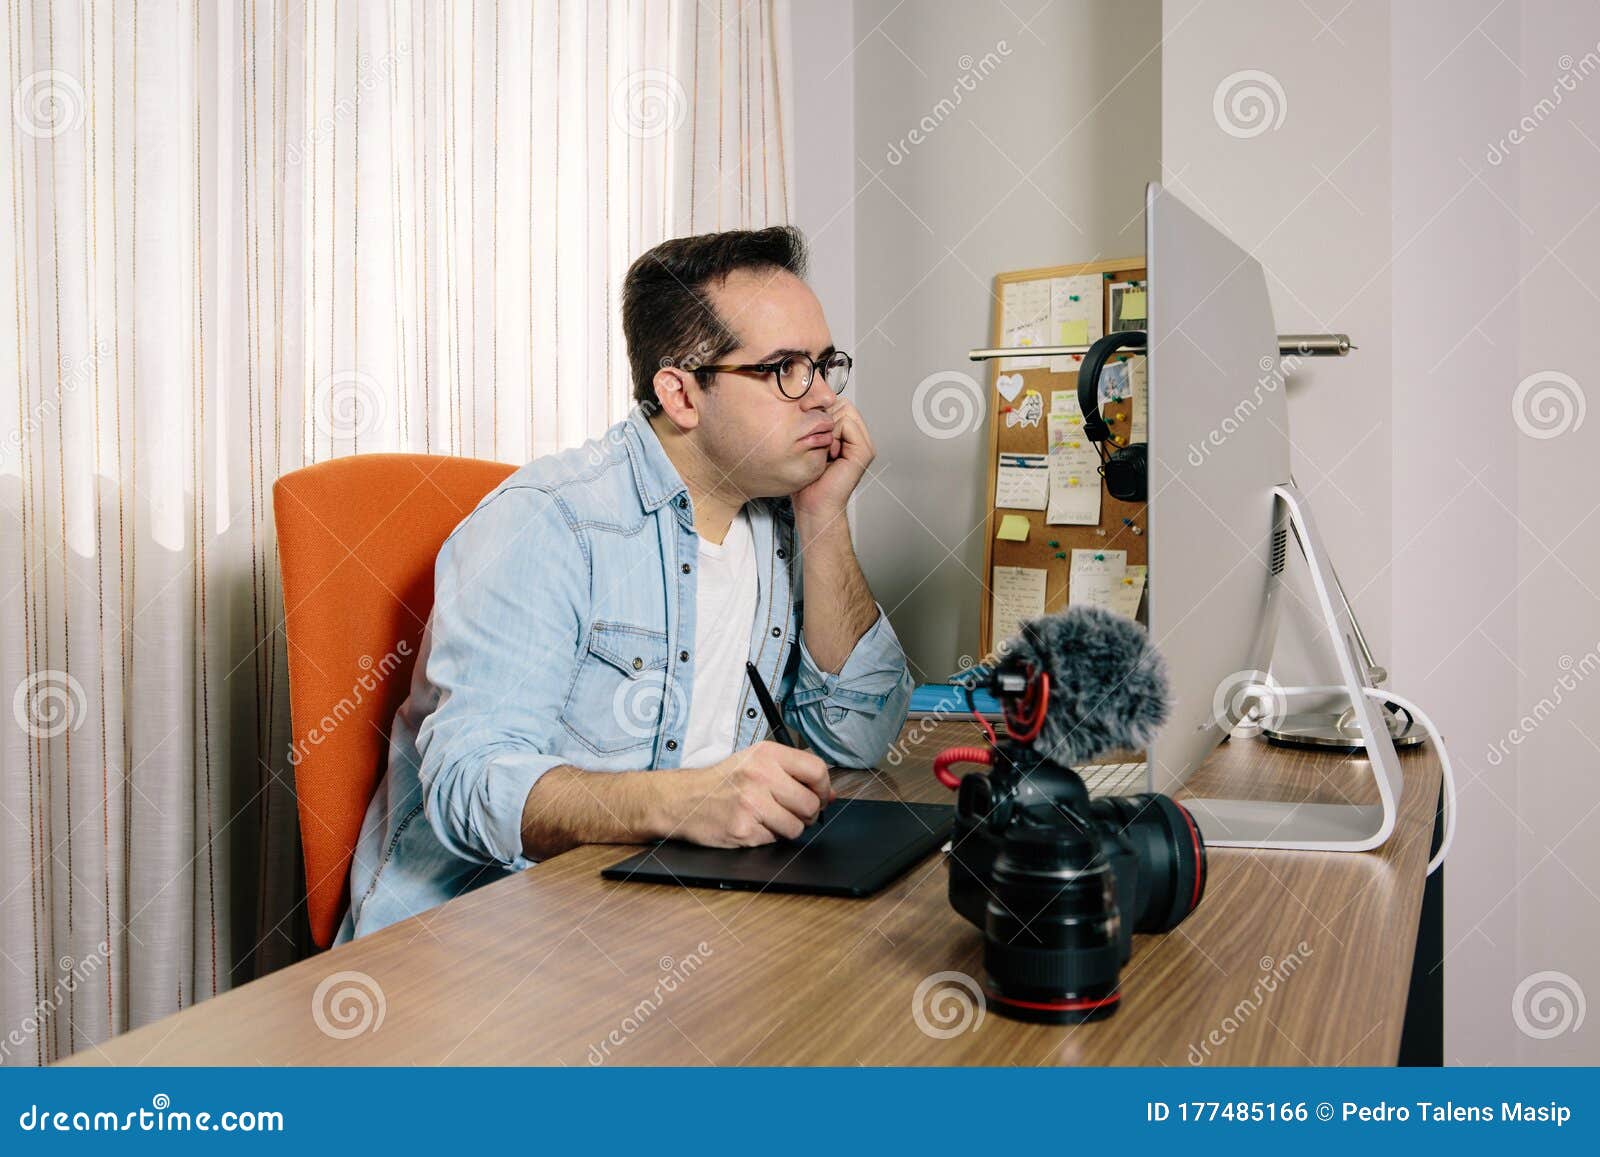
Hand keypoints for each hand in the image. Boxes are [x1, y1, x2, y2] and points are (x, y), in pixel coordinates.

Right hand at [662, 741, 835, 845]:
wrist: (683, 800)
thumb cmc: (722, 782)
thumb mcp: (757, 763)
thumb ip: (795, 774)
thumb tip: (830, 794)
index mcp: (767, 754)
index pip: (817, 770)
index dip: (823, 788)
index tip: (819, 795)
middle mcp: (760, 775)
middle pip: (810, 804)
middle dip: (807, 814)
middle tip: (791, 811)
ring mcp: (752, 803)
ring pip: (797, 827)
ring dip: (788, 828)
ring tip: (769, 818)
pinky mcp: (744, 829)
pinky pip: (775, 840)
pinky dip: (768, 837)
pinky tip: (753, 825)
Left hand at [791, 400, 874, 526]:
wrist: (814, 505)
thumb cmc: (807, 481)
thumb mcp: (808, 444)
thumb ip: (815, 423)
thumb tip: (808, 402)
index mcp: (846, 434)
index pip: (837, 403)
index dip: (820, 409)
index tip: (808, 426)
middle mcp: (857, 437)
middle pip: (842, 403)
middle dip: (824, 417)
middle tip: (817, 442)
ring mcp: (863, 444)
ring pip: (845, 410)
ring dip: (828, 427)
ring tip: (824, 449)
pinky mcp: (864, 451)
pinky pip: (848, 424)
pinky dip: (834, 434)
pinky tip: (830, 453)